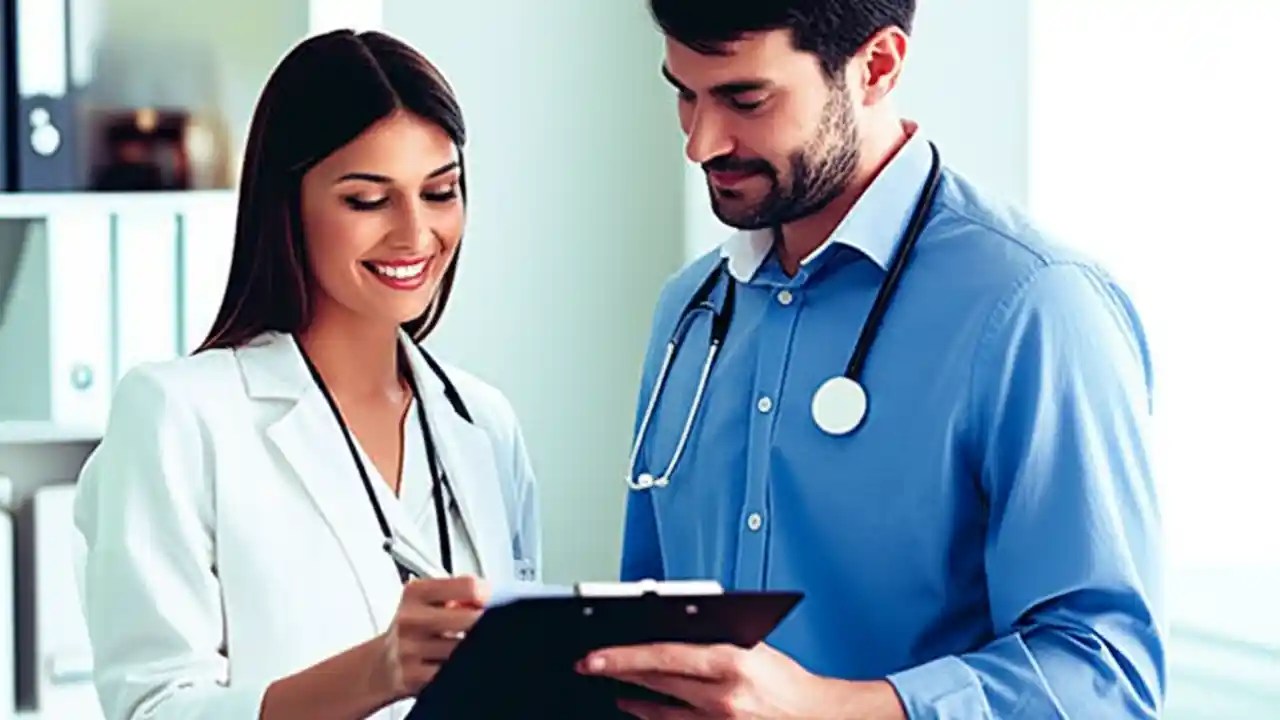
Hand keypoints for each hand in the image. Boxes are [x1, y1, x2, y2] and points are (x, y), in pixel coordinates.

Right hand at [375, 576, 488, 701]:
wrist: (383, 664)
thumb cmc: (415, 628)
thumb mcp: (429, 601)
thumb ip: (460, 593)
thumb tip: (493, 598)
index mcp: (417, 592)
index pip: (467, 586)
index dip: (488, 595)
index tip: (492, 602)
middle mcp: (411, 618)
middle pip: (471, 619)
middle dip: (486, 625)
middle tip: (489, 627)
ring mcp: (410, 649)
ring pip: (465, 650)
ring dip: (476, 649)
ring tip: (471, 646)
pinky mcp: (413, 677)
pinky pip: (452, 673)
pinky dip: (462, 670)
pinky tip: (459, 665)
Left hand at [577, 642, 841, 718]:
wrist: (819, 719)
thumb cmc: (791, 685)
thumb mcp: (754, 648)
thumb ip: (716, 640)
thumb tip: (676, 628)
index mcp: (731, 664)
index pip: (663, 656)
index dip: (623, 656)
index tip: (596, 655)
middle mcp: (723, 698)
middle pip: (656, 686)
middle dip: (619, 675)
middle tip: (592, 667)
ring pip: (662, 715)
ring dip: (635, 704)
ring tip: (617, 694)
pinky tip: (648, 715)